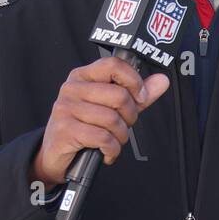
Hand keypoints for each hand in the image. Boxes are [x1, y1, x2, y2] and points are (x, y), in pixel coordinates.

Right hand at [30, 56, 169, 188]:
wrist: (56, 153)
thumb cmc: (86, 127)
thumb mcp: (114, 107)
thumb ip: (139, 94)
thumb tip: (162, 80)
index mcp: (84, 76)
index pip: (114, 65)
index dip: (134, 81)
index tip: (140, 97)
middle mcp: (72, 88)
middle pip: (119, 95)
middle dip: (130, 117)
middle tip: (123, 126)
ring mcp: (66, 108)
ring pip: (112, 119)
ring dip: (121, 136)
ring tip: (113, 140)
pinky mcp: (65, 129)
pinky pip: (103, 138)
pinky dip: (112, 150)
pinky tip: (107, 152)